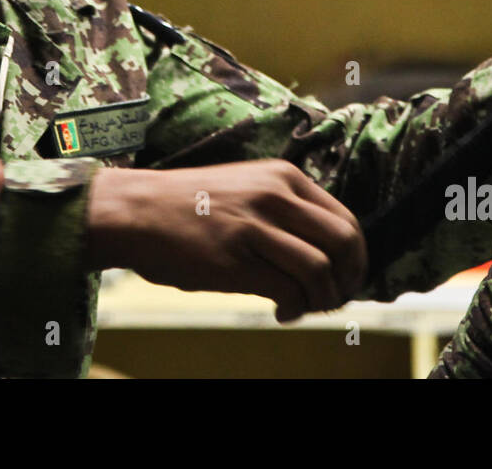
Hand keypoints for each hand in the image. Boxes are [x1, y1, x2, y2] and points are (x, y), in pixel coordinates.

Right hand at [87, 159, 367, 322]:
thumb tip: (327, 255)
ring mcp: (255, 226)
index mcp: (283, 177)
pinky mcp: (236, 259)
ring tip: (304, 308)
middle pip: (343, 243)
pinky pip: (288, 291)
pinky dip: (295, 309)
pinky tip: (281, 313)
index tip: (346, 280)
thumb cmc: (188, 207)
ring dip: (322, 299)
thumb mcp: (246, 189)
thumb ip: (285, 210)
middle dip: (347, 280)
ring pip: (320, 270)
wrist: (135, 212)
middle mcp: (275, 195)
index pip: (345, 220)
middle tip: (335, 300)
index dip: (355, 258)